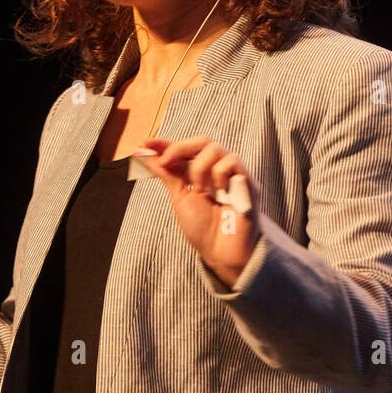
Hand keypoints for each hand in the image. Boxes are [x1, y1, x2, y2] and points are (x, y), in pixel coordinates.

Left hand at [136, 137, 259, 288]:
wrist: (220, 252)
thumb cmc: (203, 228)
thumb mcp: (179, 197)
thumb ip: (166, 173)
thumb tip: (144, 152)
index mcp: (201, 173)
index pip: (185, 149)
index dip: (165, 143)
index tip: (145, 142)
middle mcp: (217, 170)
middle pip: (202, 140)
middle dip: (180, 148)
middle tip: (166, 162)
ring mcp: (233, 174)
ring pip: (214, 148)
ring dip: (199, 168)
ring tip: (200, 190)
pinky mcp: (247, 181)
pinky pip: (231, 161)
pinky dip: (219, 174)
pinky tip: (220, 194)